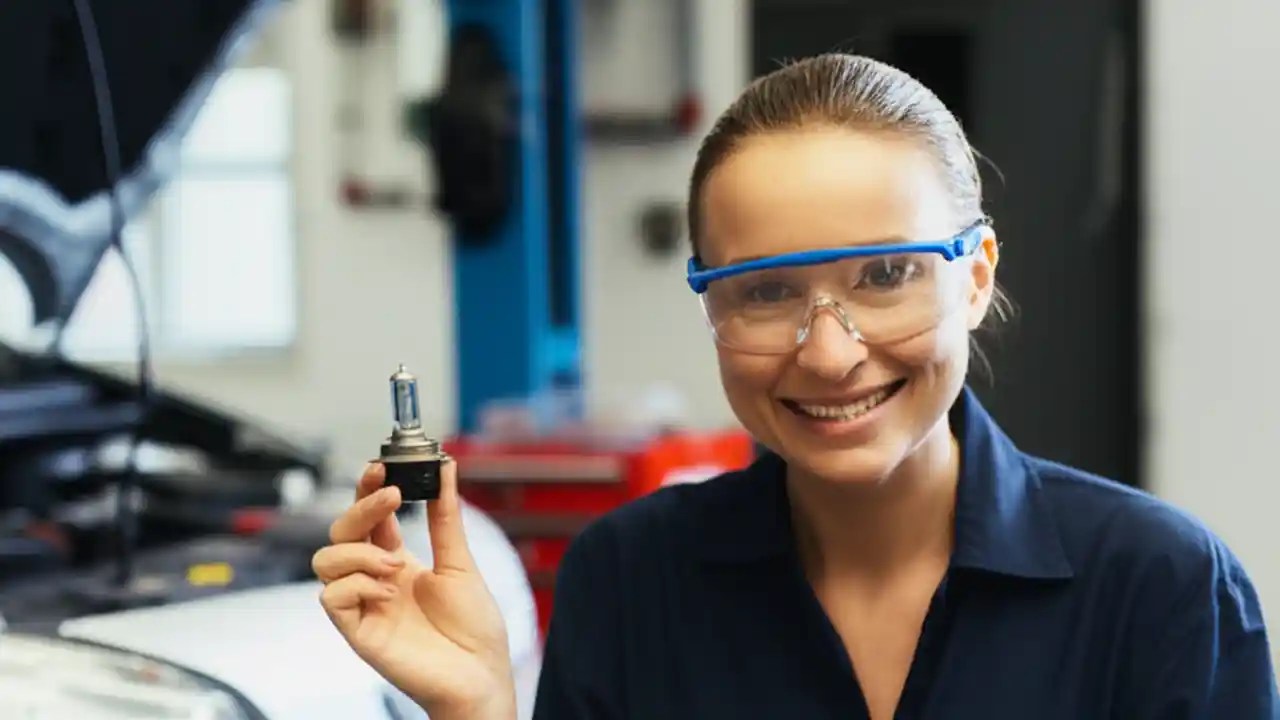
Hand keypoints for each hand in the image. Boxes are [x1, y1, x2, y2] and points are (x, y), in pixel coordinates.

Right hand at [313, 462, 515, 719]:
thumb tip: (447, 468)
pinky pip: (331, 597)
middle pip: (340, 531)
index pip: (368, 517)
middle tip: (394, 496)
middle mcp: (374, 579)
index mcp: (397, 560)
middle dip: (362, 507)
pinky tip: (388, 592)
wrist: (481, 675)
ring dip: (359, 551)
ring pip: (324, 560)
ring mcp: (363, 604)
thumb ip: (445, 516)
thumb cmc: (474, 627)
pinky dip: (358, 585)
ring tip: (396, 565)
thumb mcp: (460, 560)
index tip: (379, 466)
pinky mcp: (357, 631)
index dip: (367, 490)